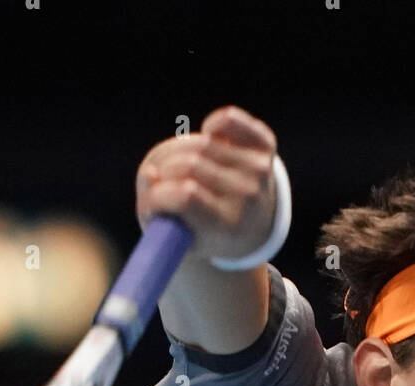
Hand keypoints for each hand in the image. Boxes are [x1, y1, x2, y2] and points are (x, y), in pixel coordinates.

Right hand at [135, 106, 277, 264]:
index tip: (150, 200)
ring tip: (180, 167)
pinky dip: (212, 125)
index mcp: (227, 227)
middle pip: (190, 165)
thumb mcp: (175, 237)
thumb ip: (153, 211)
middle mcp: (247, 196)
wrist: (252, 230)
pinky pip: (229, 120)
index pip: (185, 196)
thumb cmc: (202, 234)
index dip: (158, 195)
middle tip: (162, 183)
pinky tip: (208, 140)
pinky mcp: (264, 146)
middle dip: (164, 172)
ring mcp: (258, 169)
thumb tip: (150, 174)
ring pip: (201, 143)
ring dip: (178, 151)